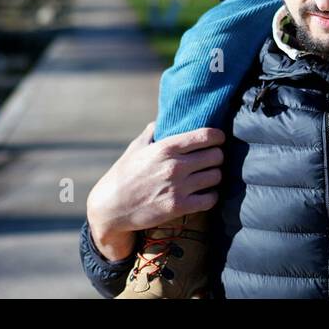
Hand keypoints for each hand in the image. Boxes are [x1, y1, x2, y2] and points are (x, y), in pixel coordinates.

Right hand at [86, 122, 225, 260]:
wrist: (110, 208)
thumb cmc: (123, 174)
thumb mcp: (135, 148)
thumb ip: (152, 132)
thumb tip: (161, 120)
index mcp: (166, 148)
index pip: (207, 136)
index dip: (218, 137)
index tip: (218, 140)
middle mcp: (175, 166)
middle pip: (216, 156)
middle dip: (216, 157)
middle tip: (211, 160)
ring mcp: (178, 187)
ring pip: (216, 177)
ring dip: (214, 177)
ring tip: (207, 177)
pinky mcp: (179, 207)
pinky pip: (210, 199)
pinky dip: (210, 196)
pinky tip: (204, 194)